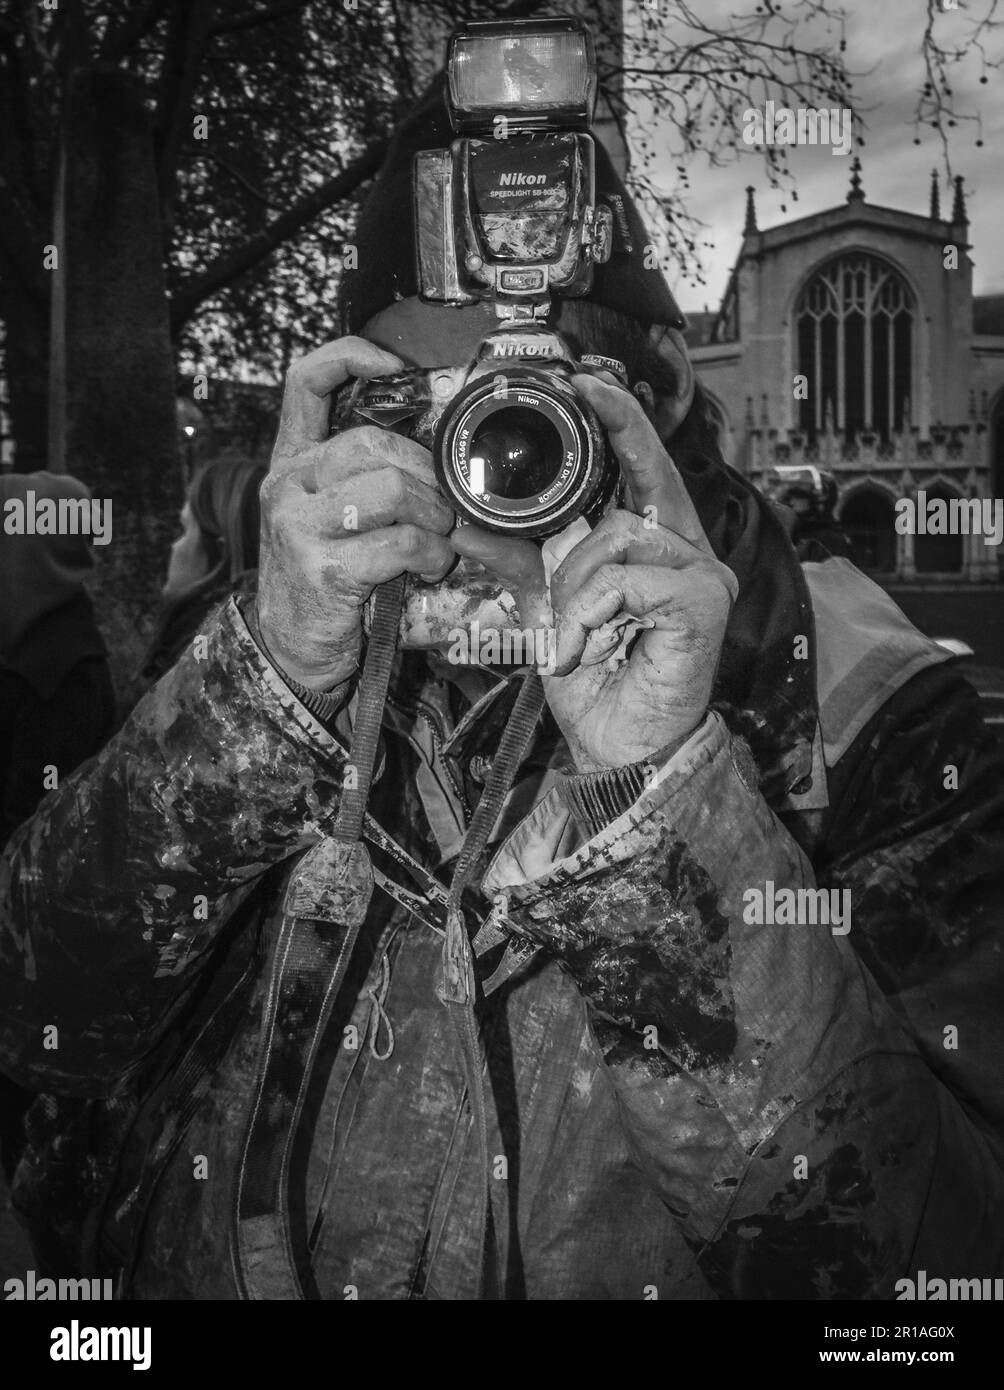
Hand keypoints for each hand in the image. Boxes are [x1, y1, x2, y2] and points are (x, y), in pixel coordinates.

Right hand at [257, 338, 455, 689]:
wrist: (292, 648)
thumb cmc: (328, 578)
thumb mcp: (336, 518)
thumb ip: (369, 481)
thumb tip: (445, 464)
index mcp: (292, 463)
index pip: (306, 384)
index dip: (349, 357)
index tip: (393, 363)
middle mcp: (288, 485)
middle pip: (372, 441)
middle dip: (425, 471)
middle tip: (444, 505)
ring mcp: (299, 526)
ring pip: (390, 488)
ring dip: (433, 515)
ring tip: (440, 538)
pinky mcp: (323, 568)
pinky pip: (400, 542)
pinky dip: (430, 553)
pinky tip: (430, 566)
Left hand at [452, 374, 736, 770]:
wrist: (618, 747)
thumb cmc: (595, 681)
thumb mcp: (547, 607)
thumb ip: (520, 560)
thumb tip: (465, 522)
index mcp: (654, 547)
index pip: (643, 468)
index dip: (622, 421)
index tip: (589, 382)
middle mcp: (688, 551)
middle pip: (634, 488)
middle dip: (603, 467)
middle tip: (581, 415)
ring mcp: (703, 572)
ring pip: (617, 536)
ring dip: (576, 587)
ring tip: (571, 634)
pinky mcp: (706, 598)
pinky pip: (627, 577)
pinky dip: (592, 611)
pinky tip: (584, 646)